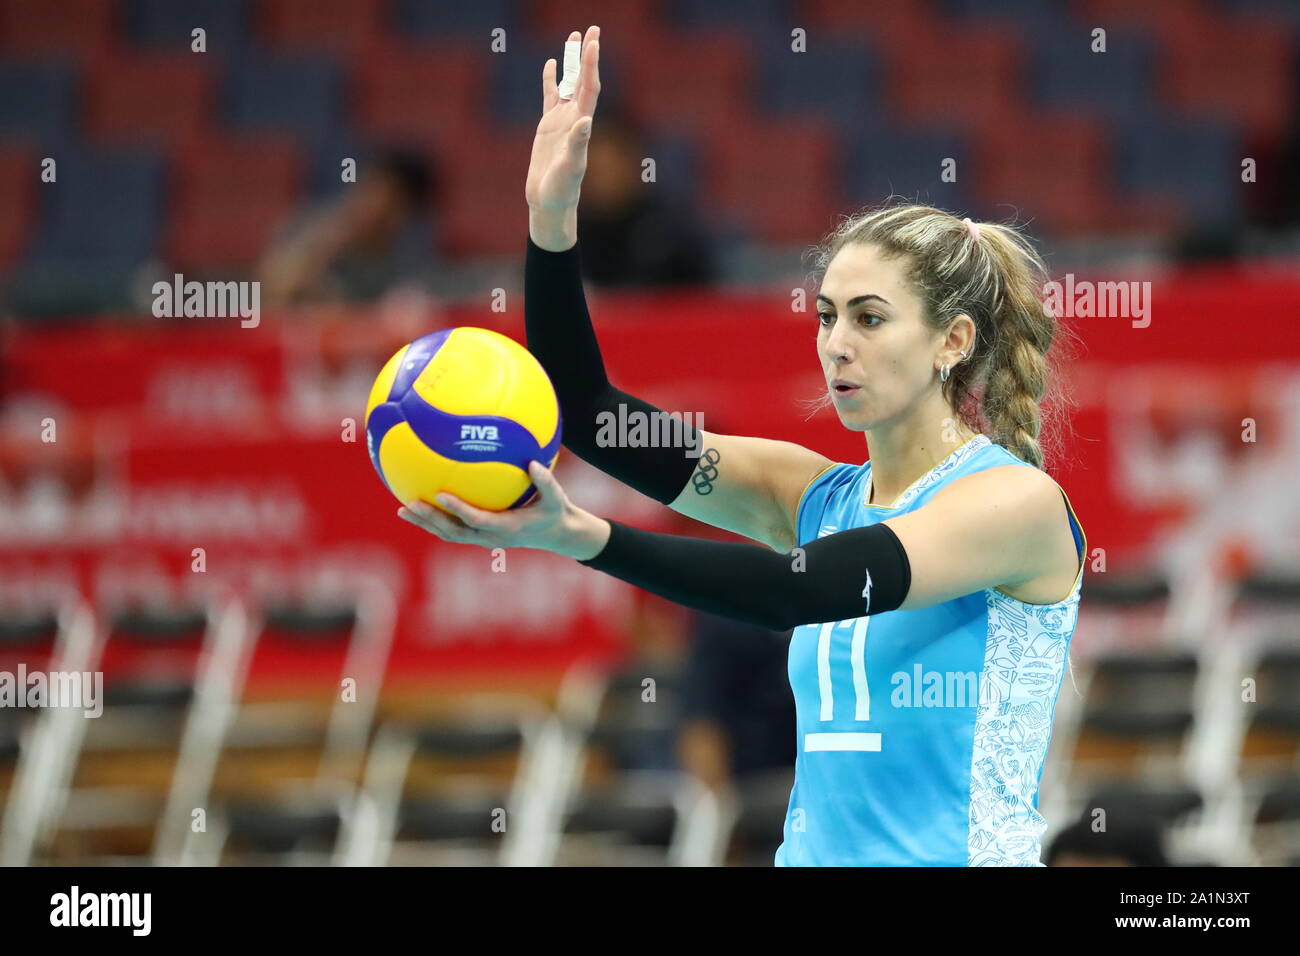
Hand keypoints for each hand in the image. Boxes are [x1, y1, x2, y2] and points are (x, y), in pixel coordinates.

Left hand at [397, 460, 610, 560]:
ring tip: (402, 510)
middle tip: (409, 504)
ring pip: (449, 534)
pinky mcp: (480, 535)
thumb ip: (546, 482)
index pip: (477, 519)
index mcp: (507, 527)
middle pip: (453, 531)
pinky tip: (420, 506)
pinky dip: (435, 521)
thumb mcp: (556, 498)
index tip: (441, 493)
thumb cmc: (555, 512)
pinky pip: (454, 530)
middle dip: (430, 519)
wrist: (556, 534)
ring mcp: (483, 538)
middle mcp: (491, 536)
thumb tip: (533, 462)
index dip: (458, 509)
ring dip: (425, 523)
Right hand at [525, 25, 601, 218]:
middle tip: (592, 29)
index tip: (593, 42)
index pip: (589, 88)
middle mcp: (575, 119)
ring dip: (571, 62)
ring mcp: (562, 122)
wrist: (549, 203)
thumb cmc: (561, 190)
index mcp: (582, 126)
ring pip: (567, 84)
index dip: (591, 65)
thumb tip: (586, 121)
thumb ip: (578, 145)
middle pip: (582, 80)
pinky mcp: (548, 127)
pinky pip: (550, 97)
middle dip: (587, 55)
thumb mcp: (570, 168)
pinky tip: (551, 64)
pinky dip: (551, 80)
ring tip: (573, 37)